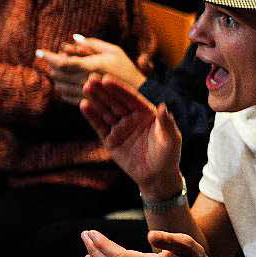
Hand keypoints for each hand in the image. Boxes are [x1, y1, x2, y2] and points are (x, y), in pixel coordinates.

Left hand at [38, 36, 145, 105]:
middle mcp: (87, 81)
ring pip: (60, 86)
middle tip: (59, 59)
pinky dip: (63, 89)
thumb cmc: (126, 68)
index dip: (48, 57)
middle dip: (54, 65)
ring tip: (65, 71)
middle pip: (58, 73)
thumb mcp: (114, 50)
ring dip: (58, 77)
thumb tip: (73, 37)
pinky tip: (69, 83)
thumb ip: (93, 43)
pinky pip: (66, 96)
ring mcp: (86, 94)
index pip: (63, 62)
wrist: (137, 93)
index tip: (39, 52)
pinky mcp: (87, 103)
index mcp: (92, 66)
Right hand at [80, 74, 182, 197]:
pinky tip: (84, 106)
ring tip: (86, 88)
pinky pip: (100, 127)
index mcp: (146, 113)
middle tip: (91, 79)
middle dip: (104, 91)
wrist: (158, 177)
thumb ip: (166, 123)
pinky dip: (92, 117)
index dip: (119, 89)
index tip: (107, 79)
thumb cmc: (168, 156)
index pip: (131, 98)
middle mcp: (131, 118)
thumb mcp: (172, 138)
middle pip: (116, 102)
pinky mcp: (111, 141)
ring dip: (96, 100)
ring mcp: (120, 129)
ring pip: (106, 111)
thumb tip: (163, 106)